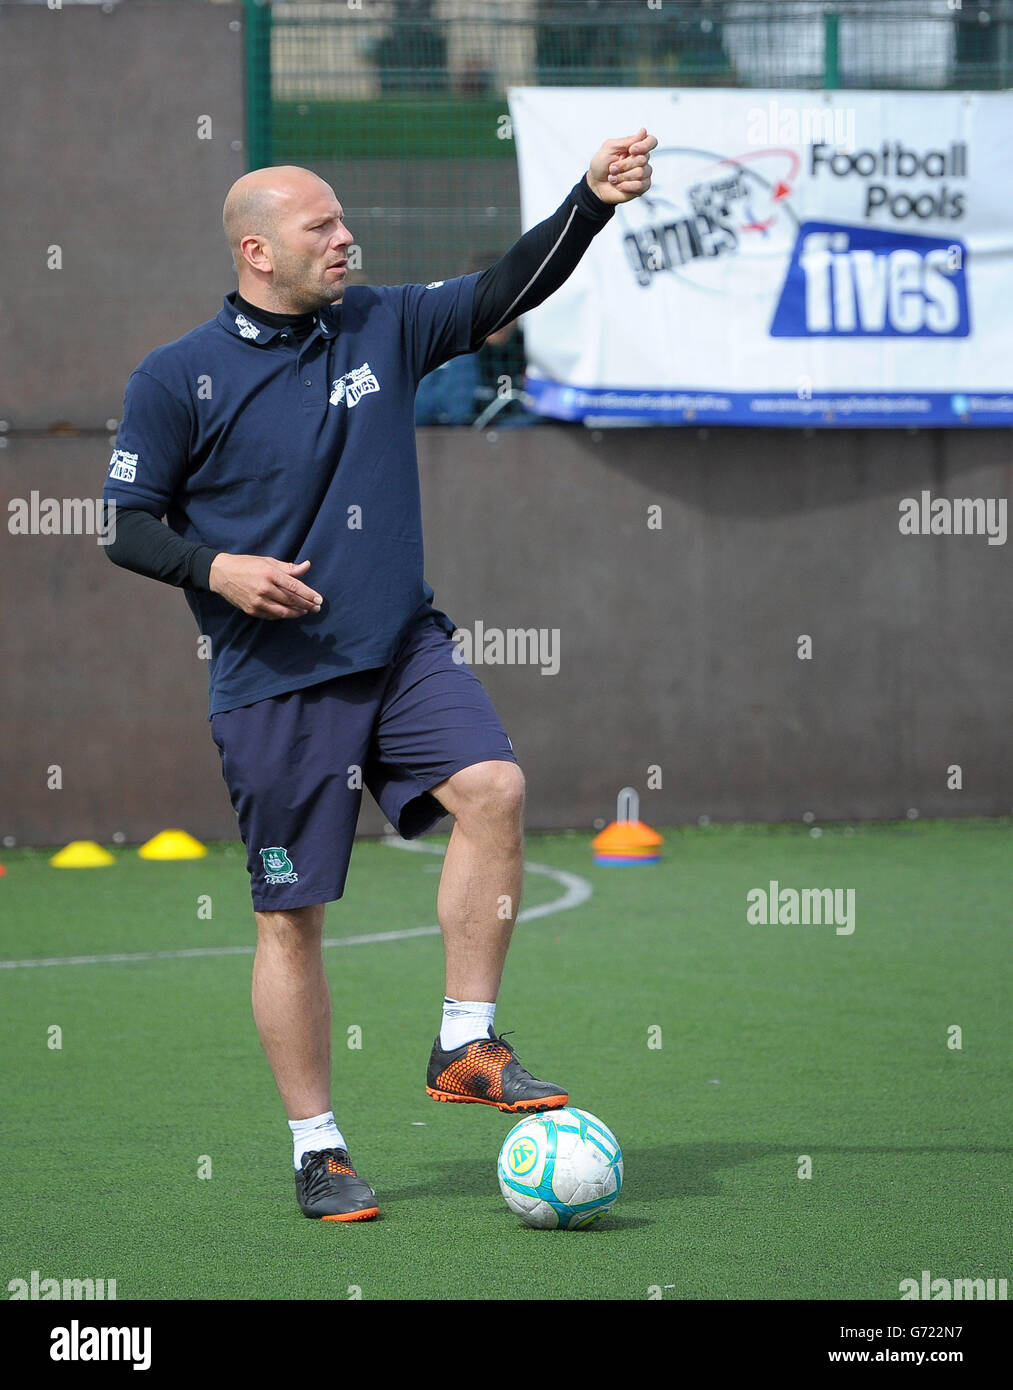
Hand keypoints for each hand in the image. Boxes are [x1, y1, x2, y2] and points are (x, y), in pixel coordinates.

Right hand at [208, 554, 322, 619]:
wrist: (221, 574)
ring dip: (296, 613)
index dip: (309, 595)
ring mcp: (257, 601)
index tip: (319, 599)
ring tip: (305, 611)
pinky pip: (272, 615)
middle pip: (291, 600)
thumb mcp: (268, 561)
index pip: (294, 587)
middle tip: (317, 608)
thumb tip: (307, 566)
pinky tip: (289, 612)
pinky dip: (282, 615)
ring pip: (283, 612)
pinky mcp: (252, 610)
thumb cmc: (247, 565)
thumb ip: (288, 567)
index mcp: (269, 574)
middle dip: (306, 605)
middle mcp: (264, 589)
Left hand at [586, 127, 657, 204]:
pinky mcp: (641, 187)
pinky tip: (619, 185)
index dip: (644, 145)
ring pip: (640, 173)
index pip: (651, 141)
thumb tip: (643, 131)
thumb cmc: (601, 165)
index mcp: (635, 147)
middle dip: (624, 165)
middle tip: (612, 168)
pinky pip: (639, 185)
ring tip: (614, 177)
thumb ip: (627, 140)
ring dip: (622, 176)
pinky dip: (626, 186)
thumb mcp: (610, 147)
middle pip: (643, 159)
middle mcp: (642, 160)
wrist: (595, 184)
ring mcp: (643, 174)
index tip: (631, 150)